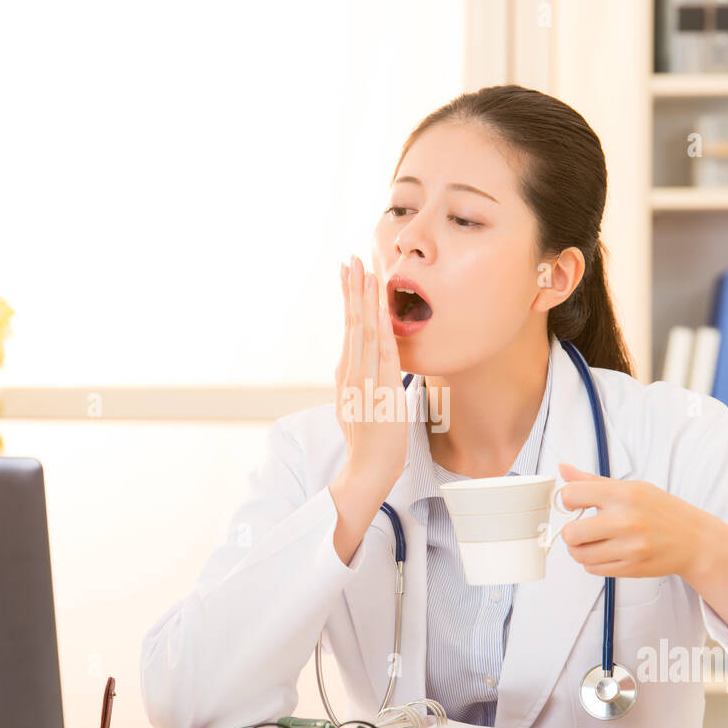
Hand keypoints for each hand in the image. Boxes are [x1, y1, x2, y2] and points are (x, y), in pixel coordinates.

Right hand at [334, 254, 406, 490]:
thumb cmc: (369, 441)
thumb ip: (358, 382)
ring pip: (363, 332)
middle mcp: (351, 373)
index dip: (349, 298)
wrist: (368, 468)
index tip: (349, 272)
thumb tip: (360, 365)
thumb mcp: (358, 404)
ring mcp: (364, 381)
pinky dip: (379, 329)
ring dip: (364, 300)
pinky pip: (381, 354)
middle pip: (352, 323)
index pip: (348, 328)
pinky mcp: (380, 391)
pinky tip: (378, 309)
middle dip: (352, 289)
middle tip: (352, 259)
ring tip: (364, 272)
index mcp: (346, 374)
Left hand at [554, 461, 723, 582]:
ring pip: (579, 554)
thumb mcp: (632, 487)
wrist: (694, 540)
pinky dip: (592, 562)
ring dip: (580, 549)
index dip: (566, 501)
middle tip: (581, 528)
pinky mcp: (630, 567)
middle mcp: (625, 520)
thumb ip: (593, 481)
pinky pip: (593, 569)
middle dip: (570, 531)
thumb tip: (563, 469)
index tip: (574, 505)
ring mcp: (628, 547)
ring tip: (593, 541)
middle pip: (571, 532)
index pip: (571, 495)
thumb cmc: (663, 511)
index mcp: (623, 494)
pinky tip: (605, 551)